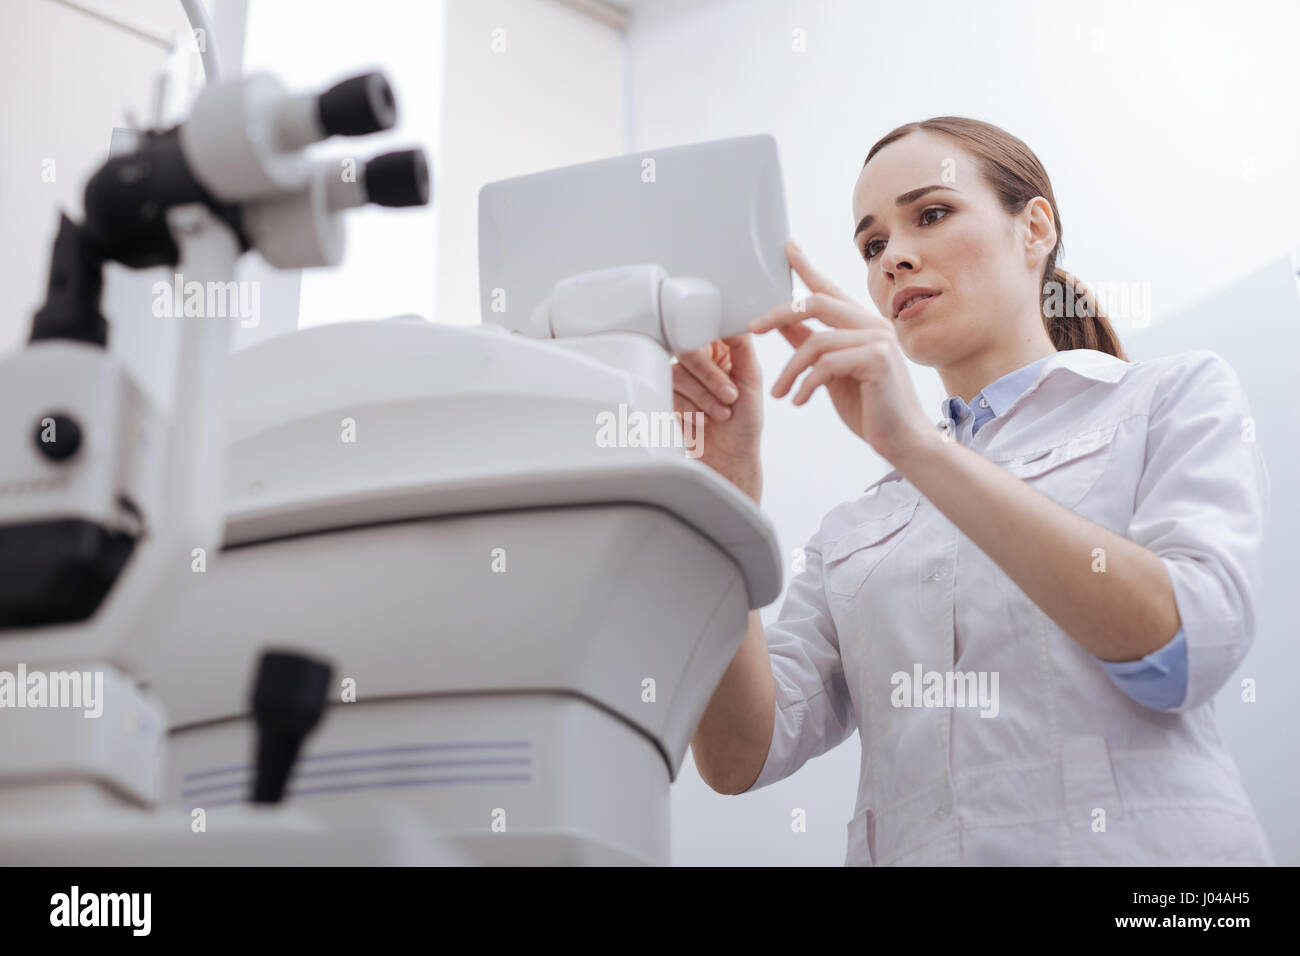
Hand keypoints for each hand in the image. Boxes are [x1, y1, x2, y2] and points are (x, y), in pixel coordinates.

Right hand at [671, 334, 763, 503]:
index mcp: (723, 350)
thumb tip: (732, 318)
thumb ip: (742, 346)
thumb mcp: (752, 379)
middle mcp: (700, 361)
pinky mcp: (668, 396)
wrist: (728, 458)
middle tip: (731, 395)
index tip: (716, 352)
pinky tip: (703, 421)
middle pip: (690, 349)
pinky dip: (689, 409)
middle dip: (710, 377)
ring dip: (702, 397)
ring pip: (678, 372)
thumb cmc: (745, 423)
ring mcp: (683, 378)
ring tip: (722, 415)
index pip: (708, 330)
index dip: (710, 338)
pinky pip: (669, 392)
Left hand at [748, 239, 935, 465]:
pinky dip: (806, 384)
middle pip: (816, 302)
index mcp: (862, 324)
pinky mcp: (878, 359)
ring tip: (779, 393)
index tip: (786, 249)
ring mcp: (878, 339)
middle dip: (778, 313)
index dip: (805, 267)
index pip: (828, 289)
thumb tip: (780, 322)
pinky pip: (826, 364)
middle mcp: (872, 324)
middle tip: (752, 327)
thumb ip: (810, 344)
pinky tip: (799, 401)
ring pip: (816, 341)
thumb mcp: (830, 372)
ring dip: (789, 370)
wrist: (903, 440)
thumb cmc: (869, 407)